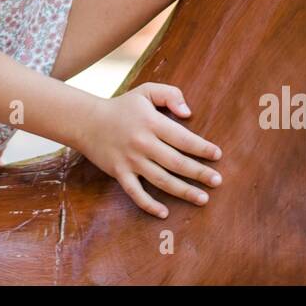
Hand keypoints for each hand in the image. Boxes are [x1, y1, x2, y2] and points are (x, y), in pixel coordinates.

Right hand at [76, 83, 221, 218]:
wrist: (87, 121)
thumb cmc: (122, 107)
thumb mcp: (146, 91)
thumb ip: (170, 95)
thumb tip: (189, 113)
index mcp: (151, 122)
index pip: (182, 138)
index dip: (202, 147)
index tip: (217, 155)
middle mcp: (142, 143)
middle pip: (176, 162)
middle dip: (199, 173)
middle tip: (217, 181)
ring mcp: (130, 160)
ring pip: (161, 180)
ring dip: (183, 191)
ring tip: (203, 198)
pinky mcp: (119, 173)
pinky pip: (135, 193)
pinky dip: (149, 205)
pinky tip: (164, 213)